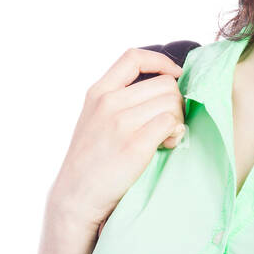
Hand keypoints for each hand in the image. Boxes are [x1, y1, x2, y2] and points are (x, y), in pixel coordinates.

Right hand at [48, 47, 187, 233]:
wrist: (76, 196)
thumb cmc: (90, 161)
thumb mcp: (93, 118)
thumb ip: (118, 101)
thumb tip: (161, 91)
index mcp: (98, 92)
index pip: (133, 57)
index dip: (161, 62)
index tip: (174, 74)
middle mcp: (108, 103)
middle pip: (165, 84)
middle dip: (176, 102)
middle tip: (169, 123)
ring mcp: (121, 123)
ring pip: (172, 103)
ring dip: (178, 120)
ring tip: (166, 137)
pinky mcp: (135, 146)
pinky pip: (171, 124)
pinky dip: (176, 134)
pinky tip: (167, 145)